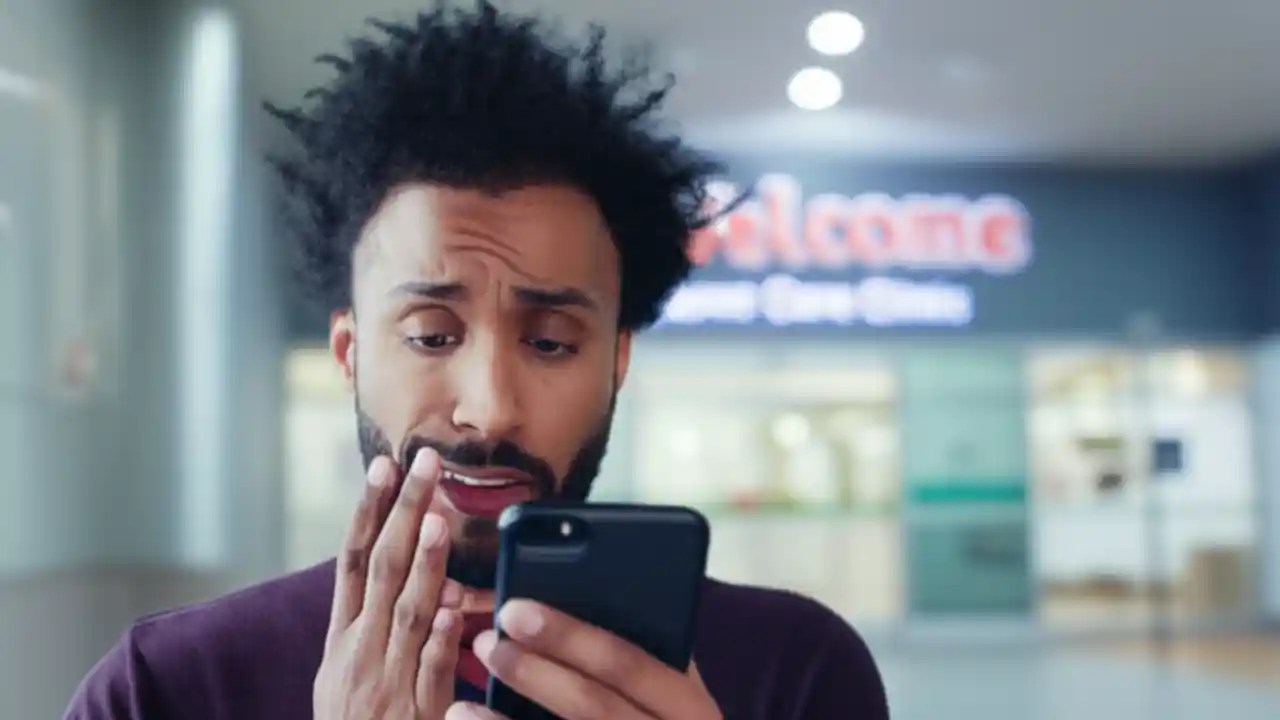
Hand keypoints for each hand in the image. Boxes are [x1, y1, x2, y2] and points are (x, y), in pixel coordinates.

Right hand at [314, 450, 464, 718]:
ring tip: (437, 519)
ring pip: (405, 612)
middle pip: (380, 569)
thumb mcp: (353, 675)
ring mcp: (384, 684)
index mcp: (342, 639)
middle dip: (401, 513)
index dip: (367, 511)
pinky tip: (452, 608)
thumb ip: (381, 626)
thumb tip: (428, 577)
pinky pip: (429, 672)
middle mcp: (358, 653)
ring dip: (422, 564)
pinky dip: (439, 639)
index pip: (352, 560)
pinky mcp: (414, 715)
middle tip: (423, 462)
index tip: (383, 466)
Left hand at [446, 600, 722, 719]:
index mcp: (692, 709)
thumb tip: (587, 599)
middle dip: (533, 673)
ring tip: (462, 706)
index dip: (568, 635)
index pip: (627, 664)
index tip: (514, 608)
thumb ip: (652, 661)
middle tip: (486, 642)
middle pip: (593, 707)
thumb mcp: (678, 701)